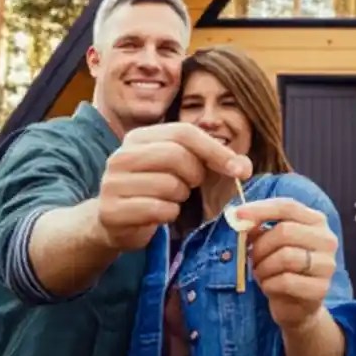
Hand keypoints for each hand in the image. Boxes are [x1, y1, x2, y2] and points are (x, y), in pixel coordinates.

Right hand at [94, 123, 253, 250]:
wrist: (115, 223)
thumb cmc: (155, 191)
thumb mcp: (181, 170)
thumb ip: (214, 162)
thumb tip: (243, 167)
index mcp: (138, 138)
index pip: (183, 133)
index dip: (215, 150)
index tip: (238, 169)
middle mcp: (121, 155)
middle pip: (177, 156)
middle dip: (195, 174)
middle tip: (191, 185)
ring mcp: (112, 183)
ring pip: (169, 185)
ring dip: (180, 197)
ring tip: (170, 199)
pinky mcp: (112, 210)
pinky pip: (158, 209)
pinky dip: (168, 214)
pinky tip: (160, 215)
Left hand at [236, 198, 338, 329]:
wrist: (297, 307)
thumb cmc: (282, 269)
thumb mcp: (270, 244)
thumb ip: (259, 228)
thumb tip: (241, 219)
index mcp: (316, 221)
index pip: (288, 206)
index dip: (261, 209)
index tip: (237, 216)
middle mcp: (327, 240)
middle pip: (285, 231)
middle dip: (260, 246)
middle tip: (251, 258)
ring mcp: (326, 265)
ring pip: (285, 256)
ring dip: (263, 267)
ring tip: (260, 274)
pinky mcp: (320, 289)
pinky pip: (286, 281)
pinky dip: (269, 284)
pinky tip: (269, 287)